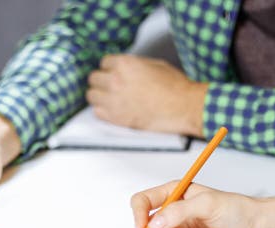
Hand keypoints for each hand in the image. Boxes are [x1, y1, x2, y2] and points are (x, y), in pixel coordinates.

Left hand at [87, 54, 207, 135]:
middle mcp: (115, 81)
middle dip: (101, 81)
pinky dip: (102, 111)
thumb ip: (134, 64)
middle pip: (94, 78)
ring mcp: (113, 100)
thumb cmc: (174, 87)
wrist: (182, 107)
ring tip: (107, 98)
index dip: (109, 68)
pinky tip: (111, 109)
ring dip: (98, 96)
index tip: (111, 72)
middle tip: (108, 85)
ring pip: (91, 96)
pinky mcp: (116, 118)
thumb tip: (125, 67)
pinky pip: (97, 112)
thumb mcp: (154, 64)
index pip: (103, 62)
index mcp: (125, 64)